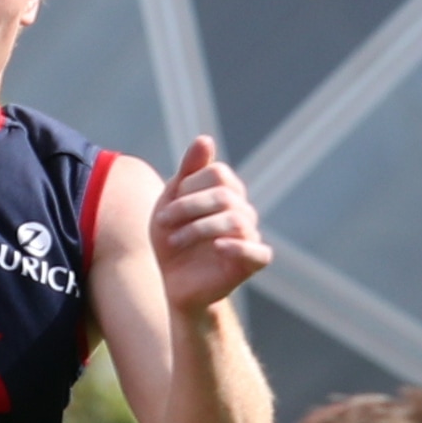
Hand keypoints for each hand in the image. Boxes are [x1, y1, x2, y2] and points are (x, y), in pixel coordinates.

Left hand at [149, 138, 271, 313]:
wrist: (174, 284)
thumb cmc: (172, 240)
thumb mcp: (171, 202)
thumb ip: (188, 171)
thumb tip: (205, 138)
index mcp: (227, 193)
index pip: (217, 174)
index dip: (188, 187)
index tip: (165, 208)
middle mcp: (243, 211)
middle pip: (224, 195)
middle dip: (188, 207)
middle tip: (161, 222)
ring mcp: (249, 236)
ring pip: (236, 221)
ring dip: (198, 229)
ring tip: (174, 241)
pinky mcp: (251, 263)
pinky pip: (259, 252)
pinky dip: (238, 247)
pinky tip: (216, 248)